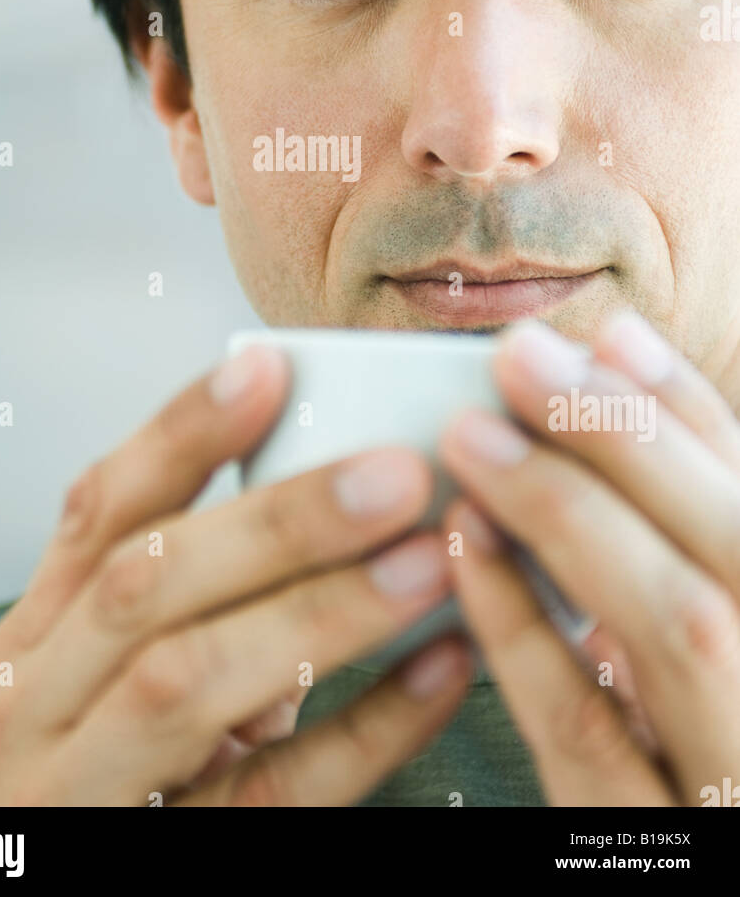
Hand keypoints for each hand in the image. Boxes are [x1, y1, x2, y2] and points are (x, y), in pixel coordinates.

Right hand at [0, 346, 472, 805]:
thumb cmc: (131, 769)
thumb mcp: (132, 667)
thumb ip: (200, 587)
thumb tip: (348, 470)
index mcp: (38, 634)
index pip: (99, 509)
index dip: (180, 434)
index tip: (270, 366)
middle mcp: (37, 703)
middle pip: (145, 583)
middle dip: (274, 521)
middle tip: (398, 472)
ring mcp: (81, 790)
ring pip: (187, 680)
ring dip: (318, 612)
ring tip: (428, 562)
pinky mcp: (159, 865)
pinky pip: (268, 795)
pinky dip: (364, 729)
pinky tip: (441, 670)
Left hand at [439, 309, 739, 805]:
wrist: (694, 890)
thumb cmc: (701, 740)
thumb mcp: (718, 642)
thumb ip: (690, 536)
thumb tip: (621, 376)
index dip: (691, 416)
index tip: (608, 335)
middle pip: (736, 550)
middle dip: (627, 439)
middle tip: (521, 360)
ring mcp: (735, 788)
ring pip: (675, 629)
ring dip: (570, 513)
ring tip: (473, 439)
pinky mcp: (649, 852)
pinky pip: (585, 734)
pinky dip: (522, 633)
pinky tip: (464, 553)